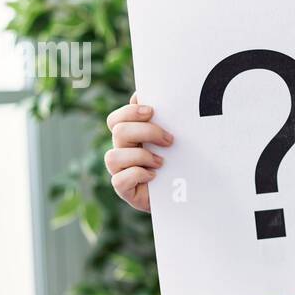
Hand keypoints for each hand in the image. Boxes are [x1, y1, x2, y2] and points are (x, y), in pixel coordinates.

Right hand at [105, 91, 172, 212]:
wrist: (181, 196)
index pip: (116, 119)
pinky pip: (119, 180)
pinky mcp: (125, 190)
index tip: (152, 111)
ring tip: (161, 162)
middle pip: (119, 132)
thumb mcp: (173, 143)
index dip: (129, 112)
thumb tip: (153, 99)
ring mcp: (120, 171)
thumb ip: (164, 122)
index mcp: (129, 137)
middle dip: (146, 132)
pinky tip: (153, 176)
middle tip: (169, 140)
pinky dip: (137, 175)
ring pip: (113, 156)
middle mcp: (121, 152)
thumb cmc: (175, 165)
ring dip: (141, 156)